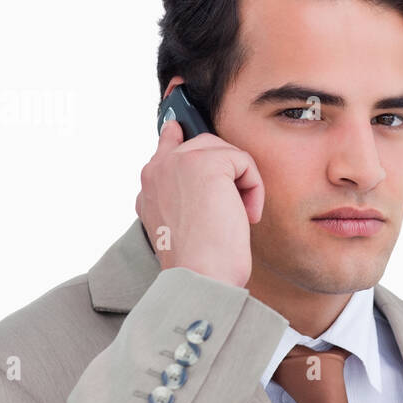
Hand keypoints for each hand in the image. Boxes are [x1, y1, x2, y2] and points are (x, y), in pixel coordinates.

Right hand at [135, 117, 264, 287]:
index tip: (178, 124)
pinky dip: (253, 189)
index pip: (166, 143)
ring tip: (239, 215)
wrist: (200, 278)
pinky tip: (246, 215)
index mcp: (150, 187)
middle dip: (228, 171)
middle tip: (234, 209)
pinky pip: (243, 161)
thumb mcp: (188, 223)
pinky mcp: (204, 163)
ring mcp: (177, 162)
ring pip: (225, 151)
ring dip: (242, 183)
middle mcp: (156, 170)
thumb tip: (214, 174)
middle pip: (204, 144)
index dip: (178, 133)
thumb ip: (188, 192)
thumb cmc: (200, 263)